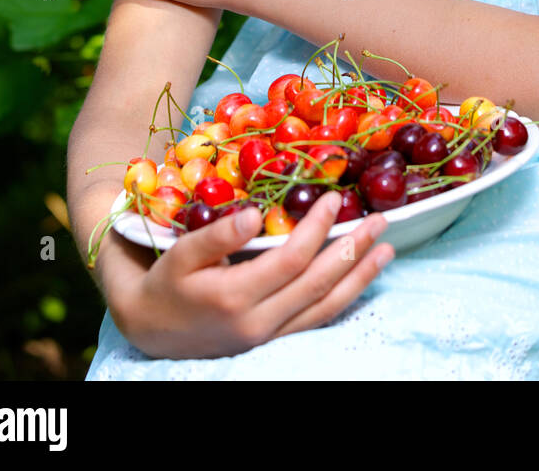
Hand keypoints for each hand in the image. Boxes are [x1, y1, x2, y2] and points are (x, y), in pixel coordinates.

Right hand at [108, 191, 394, 358]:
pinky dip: (344, 299)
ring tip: (387, 252)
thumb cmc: (166, 282)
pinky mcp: (272, 341)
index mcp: (235, 296)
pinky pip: (316, 321)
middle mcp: (258, 323)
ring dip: (359, 279)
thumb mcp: (180, 253)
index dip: (317, 228)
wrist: (151, 329)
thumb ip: (217, 234)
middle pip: (318, 285)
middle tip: (381, 221)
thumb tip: (256, 212)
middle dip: (353, 251)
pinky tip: (361, 280)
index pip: (292, 260)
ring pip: (325, 309)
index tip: (334, 197)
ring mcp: (268, 337)